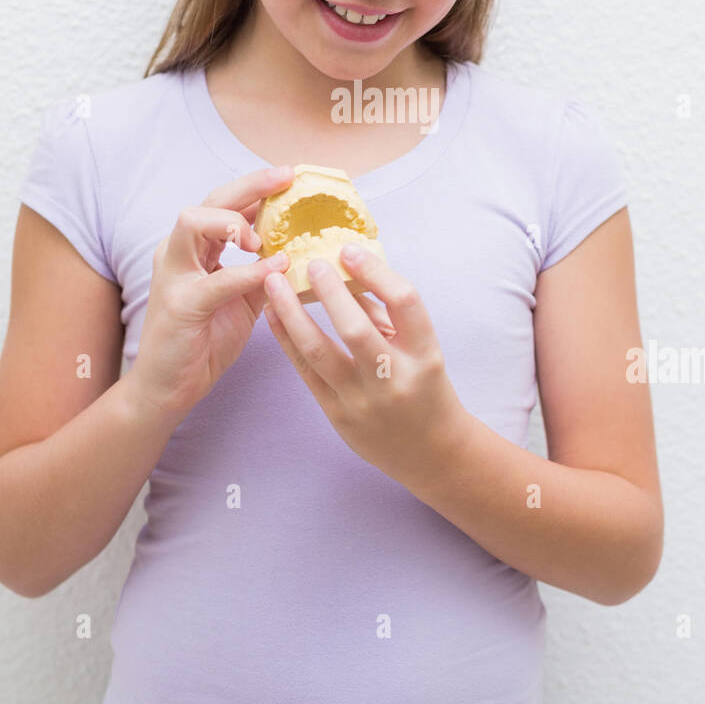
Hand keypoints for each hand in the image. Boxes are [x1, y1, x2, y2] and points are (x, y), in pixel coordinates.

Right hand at [132, 165, 295, 419]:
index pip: (224, 203)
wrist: (168, 389)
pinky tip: (276, 268)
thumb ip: (262, 273)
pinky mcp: (179, 305)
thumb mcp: (243, 301)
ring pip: (193, 223)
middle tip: (285, 177)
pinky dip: (248, 271)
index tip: (290, 176)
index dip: (256, 187)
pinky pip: (215, 279)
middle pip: (209, 200)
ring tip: (265, 236)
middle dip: (249, 185)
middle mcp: (178, 254)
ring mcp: (174, 276)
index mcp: (193, 250)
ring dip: (232, 220)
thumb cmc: (203, 343)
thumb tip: (299, 251)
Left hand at [262, 242, 469, 489]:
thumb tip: (348, 272)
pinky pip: (306, 371)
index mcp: (424, 356)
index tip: (350, 251)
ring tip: (274, 284)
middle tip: (310, 262)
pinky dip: (287, 339)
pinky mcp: (338, 415)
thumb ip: (387, 315)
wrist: (431, 452)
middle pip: (356, 329)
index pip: (404, 303)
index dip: (376, 272)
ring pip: (320, 351)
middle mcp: (394, 380)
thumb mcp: (420, 350)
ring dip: (292, 313)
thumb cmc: (427, 390)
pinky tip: (273, 314)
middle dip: (329, 291)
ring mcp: (363, 401)